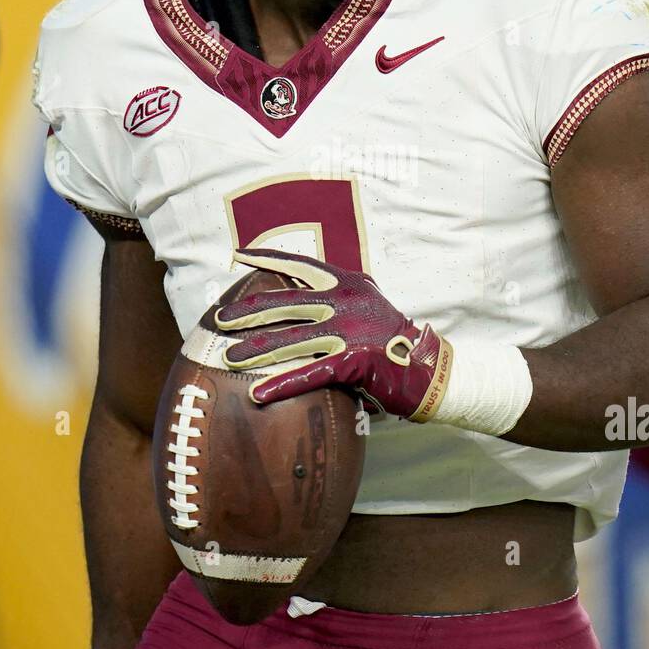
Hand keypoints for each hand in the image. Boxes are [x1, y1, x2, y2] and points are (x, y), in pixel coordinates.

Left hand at [215, 247, 451, 419]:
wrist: (428, 367)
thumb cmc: (393, 338)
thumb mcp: (368, 302)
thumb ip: (339, 295)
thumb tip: (305, 289)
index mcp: (348, 283)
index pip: (301, 264)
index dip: (268, 258)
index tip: (239, 255)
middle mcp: (345, 303)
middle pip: (285, 303)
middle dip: (248, 312)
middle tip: (220, 319)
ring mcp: (348, 332)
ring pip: (290, 340)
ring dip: (256, 351)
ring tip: (229, 358)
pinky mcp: (352, 363)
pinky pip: (309, 375)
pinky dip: (281, 385)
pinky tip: (259, 393)